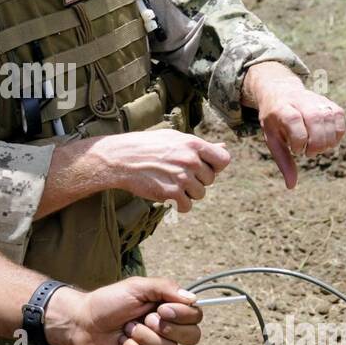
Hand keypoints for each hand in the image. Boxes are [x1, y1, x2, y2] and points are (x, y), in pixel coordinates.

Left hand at [45, 277, 202, 344]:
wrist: (83, 321)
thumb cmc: (108, 301)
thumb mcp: (137, 287)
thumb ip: (166, 288)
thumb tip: (193, 299)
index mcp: (168, 308)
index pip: (195, 316)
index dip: (183, 315)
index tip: (162, 308)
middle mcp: (166, 329)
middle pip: (192, 337)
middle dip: (168, 328)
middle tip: (147, 319)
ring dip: (144, 337)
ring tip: (127, 328)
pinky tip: (122, 343)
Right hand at [92, 129, 230, 212]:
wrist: (121, 158)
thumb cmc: (147, 146)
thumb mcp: (174, 138)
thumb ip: (200, 145)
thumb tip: (224, 147)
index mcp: (193, 144)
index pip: (224, 159)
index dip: (216, 165)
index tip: (204, 167)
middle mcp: (190, 161)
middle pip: (210, 179)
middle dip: (197, 179)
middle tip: (177, 173)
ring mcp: (181, 178)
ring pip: (200, 194)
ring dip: (187, 192)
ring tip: (170, 182)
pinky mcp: (171, 193)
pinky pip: (187, 206)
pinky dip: (178, 204)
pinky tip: (166, 194)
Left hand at [244, 62, 345, 188]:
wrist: (281, 93)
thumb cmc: (275, 122)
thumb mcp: (272, 139)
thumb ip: (283, 161)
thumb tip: (291, 186)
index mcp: (282, 108)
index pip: (294, 120)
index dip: (298, 140)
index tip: (296, 150)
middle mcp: (301, 101)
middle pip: (315, 119)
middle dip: (316, 142)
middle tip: (309, 153)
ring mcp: (317, 100)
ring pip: (330, 118)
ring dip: (327, 140)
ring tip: (317, 148)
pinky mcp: (330, 103)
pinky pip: (340, 117)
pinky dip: (337, 133)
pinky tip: (327, 141)